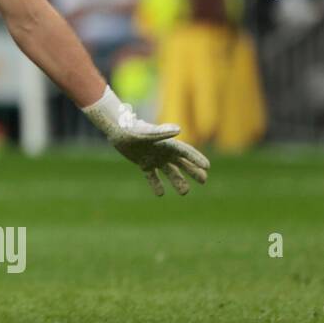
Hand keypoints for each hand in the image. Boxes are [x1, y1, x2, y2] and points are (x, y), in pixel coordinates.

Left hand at [83, 87, 210, 195]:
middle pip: (183, 163)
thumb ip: (161, 133)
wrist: (116, 130)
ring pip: (170, 172)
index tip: (207, 167)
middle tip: (203, 180)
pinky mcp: (144, 163)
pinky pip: (153, 176)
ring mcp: (154, 158)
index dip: (196, 159)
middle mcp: (163, 151)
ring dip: (178, 181)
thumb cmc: (131, 129)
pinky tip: (160, 194)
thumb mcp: (146, 133)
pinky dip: (156, 184)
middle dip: (193, 171)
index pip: (186, 152)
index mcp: (167, 143)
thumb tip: (179, 129)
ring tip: (184, 192)